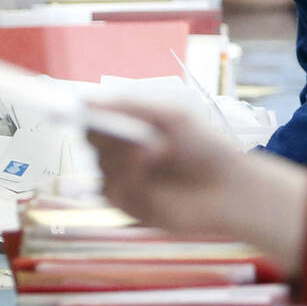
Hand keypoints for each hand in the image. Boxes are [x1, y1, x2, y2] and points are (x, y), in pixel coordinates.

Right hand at [87, 99, 306, 275]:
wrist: (230, 189)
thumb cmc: (206, 147)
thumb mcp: (171, 115)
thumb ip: (129, 105)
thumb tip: (85, 100)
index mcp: (133, 126)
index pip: (95, 115)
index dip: (83, 110)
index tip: (76, 105)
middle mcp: (124, 151)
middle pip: (91, 137)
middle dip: (104, 130)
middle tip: (128, 128)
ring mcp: (125, 178)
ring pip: (101, 163)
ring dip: (123, 154)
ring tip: (156, 150)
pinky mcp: (129, 205)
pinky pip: (110, 189)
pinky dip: (127, 177)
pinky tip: (150, 167)